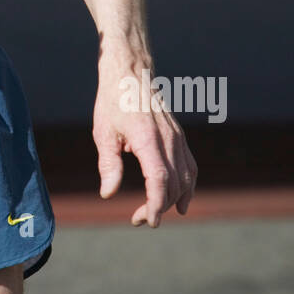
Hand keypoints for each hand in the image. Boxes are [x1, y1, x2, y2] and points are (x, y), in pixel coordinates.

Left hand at [93, 68, 197, 226]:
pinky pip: (190, 167)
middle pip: (173, 184)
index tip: (147, 220)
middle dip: (158, 207)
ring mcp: (178, 138)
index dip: (155, 204)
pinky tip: (181, 202)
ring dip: (172, 200)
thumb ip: (108, 165)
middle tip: (137, 218)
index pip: (159, 179)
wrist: (131, 73)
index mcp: (147, 138)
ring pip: (185, 178)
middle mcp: (168, 139)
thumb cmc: (113, 101)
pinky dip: (188, 186)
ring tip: (153, 213)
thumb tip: (107, 194)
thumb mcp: (103, 132)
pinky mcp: (180, 137)